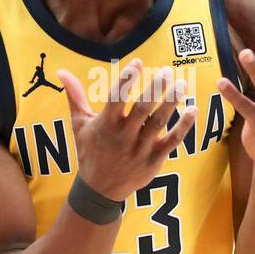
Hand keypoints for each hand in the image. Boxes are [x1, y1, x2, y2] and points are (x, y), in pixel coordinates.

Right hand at [57, 58, 197, 202]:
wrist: (100, 190)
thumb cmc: (89, 152)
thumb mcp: (79, 125)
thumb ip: (75, 96)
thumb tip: (61, 71)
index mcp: (105, 125)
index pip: (116, 98)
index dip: (126, 80)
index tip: (138, 63)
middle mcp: (123, 136)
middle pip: (142, 109)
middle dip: (155, 89)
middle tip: (167, 71)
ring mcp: (140, 149)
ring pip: (159, 123)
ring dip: (172, 102)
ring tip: (182, 84)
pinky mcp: (154, 160)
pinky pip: (172, 141)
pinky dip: (184, 126)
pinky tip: (193, 109)